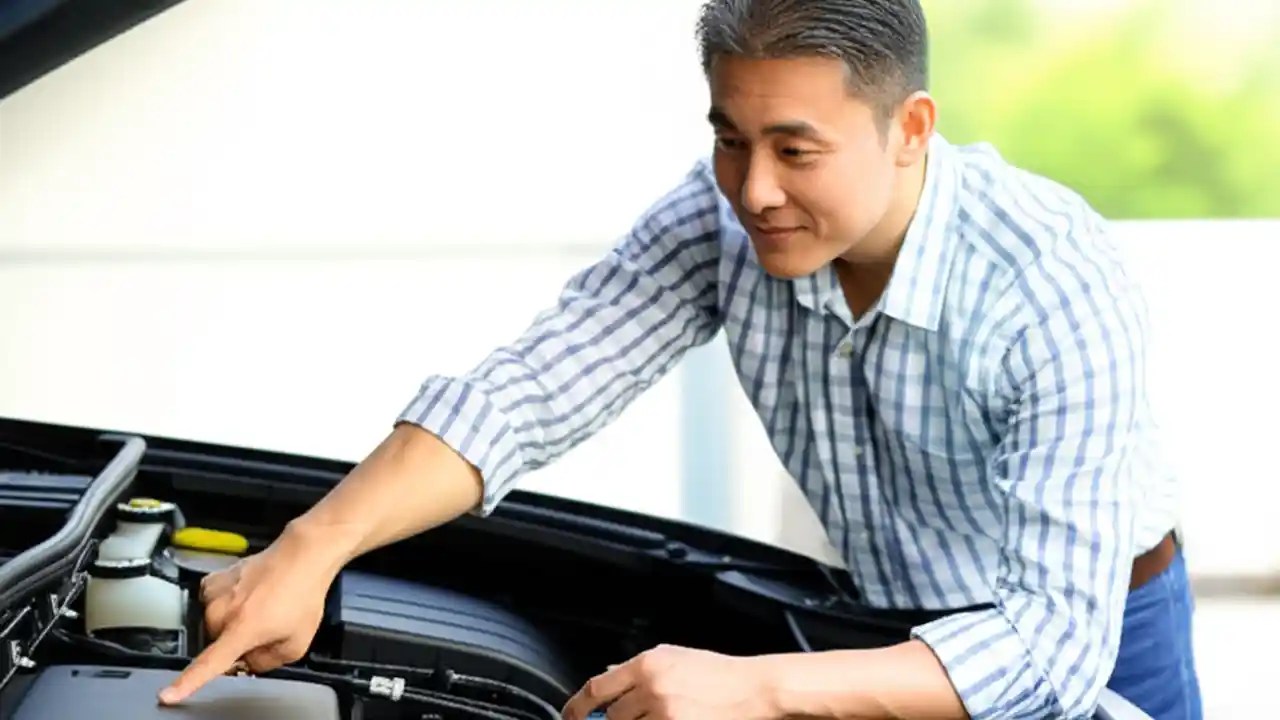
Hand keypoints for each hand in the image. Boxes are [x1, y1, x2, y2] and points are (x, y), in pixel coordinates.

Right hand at [157, 522, 344, 704]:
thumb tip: (246, 663)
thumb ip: (265, 662)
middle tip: (265, 625)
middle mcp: (221, 611)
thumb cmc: (303, 596)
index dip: (187, 683)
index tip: (167, 694)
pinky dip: (226, 603)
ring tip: (261, 605)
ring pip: (214, 622)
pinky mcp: (213, 579)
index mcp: (241, 630)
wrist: (302, 556)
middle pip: (216, 642)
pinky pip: (212, 602)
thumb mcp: (295, 643)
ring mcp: (215, 593)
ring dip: (232, 620)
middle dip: (236, 641)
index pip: (208, 664)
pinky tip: (247, 595)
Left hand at [560, 644, 776, 719]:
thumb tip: (607, 677)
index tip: (570, 717)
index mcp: (647, 664)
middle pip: (613, 716)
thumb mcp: (675, 658)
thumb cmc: (718, 673)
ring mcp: (664, 714)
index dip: (576, 706)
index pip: (597, 688)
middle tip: (626, 719)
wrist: (754, 690)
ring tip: (660, 715)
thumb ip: (638, 668)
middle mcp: (652, 688)